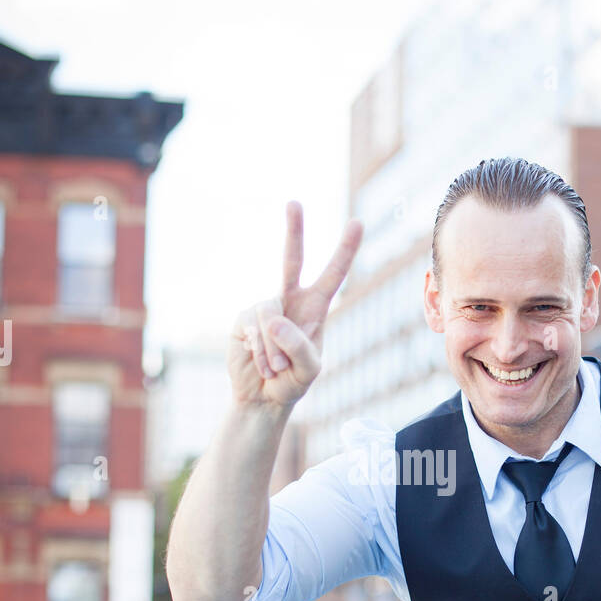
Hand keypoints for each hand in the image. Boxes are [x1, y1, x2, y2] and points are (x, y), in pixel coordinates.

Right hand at [228, 201, 362, 409]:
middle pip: (292, 260)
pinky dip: (261, 351)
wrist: (262, 398)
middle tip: (294, 202)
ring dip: (275, 349)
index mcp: (315, 308)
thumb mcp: (309, 370)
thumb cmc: (293, 382)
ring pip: (271, 315)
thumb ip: (300, 347)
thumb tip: (275, 319)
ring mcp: (265, 308)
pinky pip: (254, 327)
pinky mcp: (244, 319)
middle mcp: (290, 301)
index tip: (356, 223)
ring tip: (276, 369)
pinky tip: (261, 365)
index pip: (333, 275)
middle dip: (294, 231)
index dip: (345, 250)